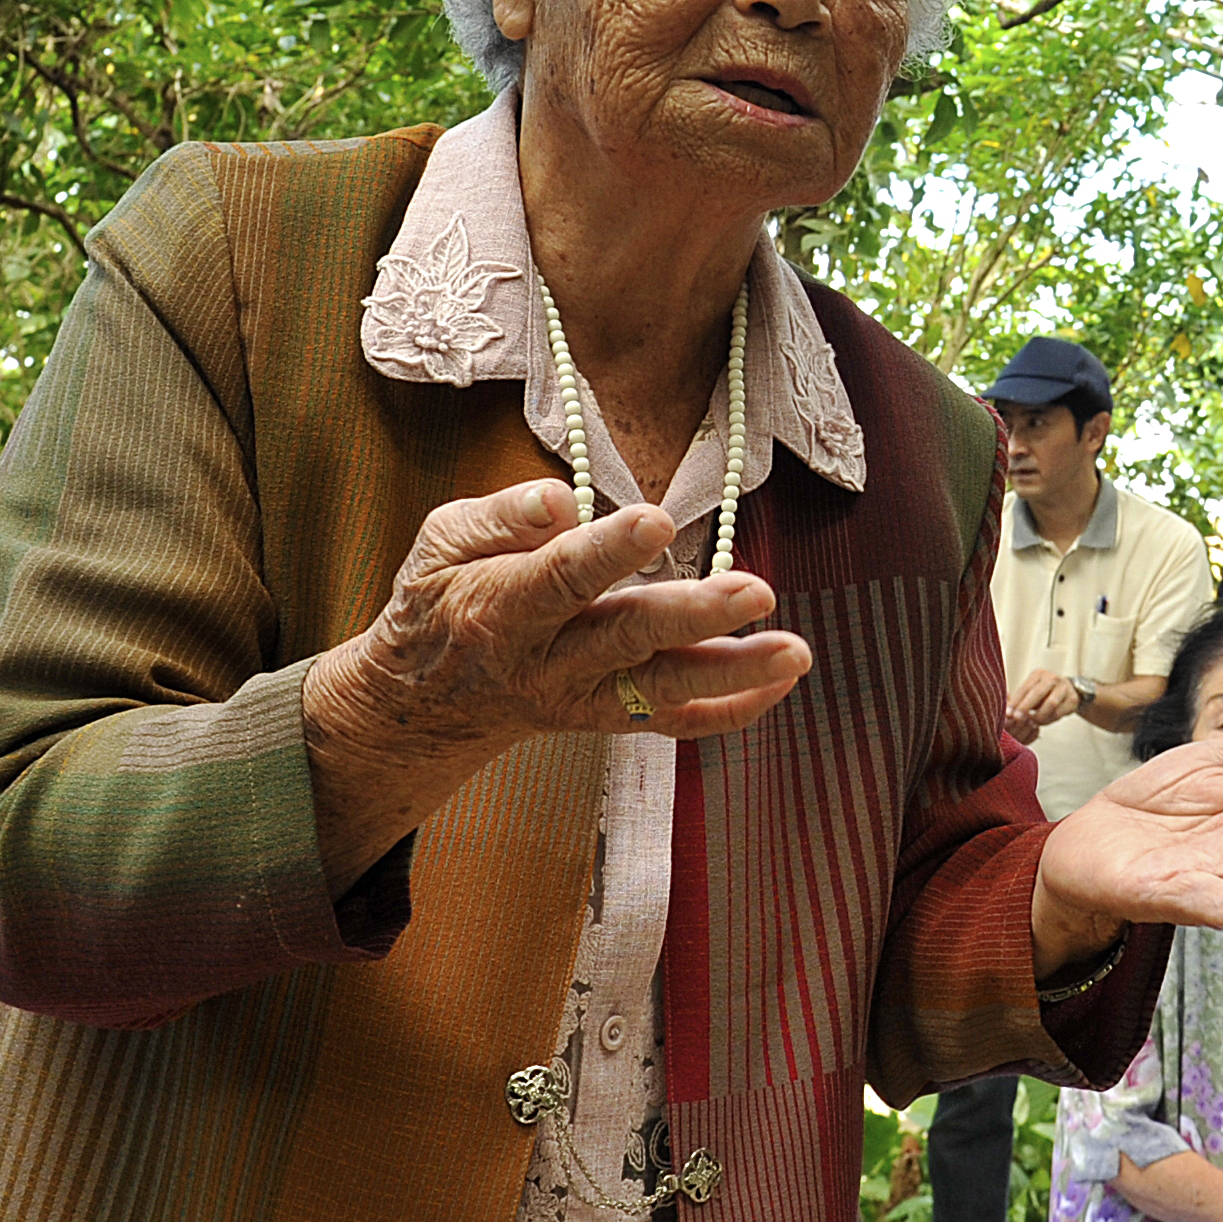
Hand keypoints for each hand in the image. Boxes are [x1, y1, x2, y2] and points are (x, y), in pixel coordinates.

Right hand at [320, 478, 809, 747]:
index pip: (560, 578)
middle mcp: (547, 663)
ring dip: (732, 672)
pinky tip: (782, 680)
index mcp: (500, 608)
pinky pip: (675, 724)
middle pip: (628, 640)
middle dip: (695, 616)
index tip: (656, 519)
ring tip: (795, 651)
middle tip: (757, 591)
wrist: (427, 701)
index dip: (607, 551)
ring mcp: (583, 699)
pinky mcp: (609, 719)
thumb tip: (560, 498)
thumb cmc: (443, 598)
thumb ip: (501, 518)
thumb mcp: (443, 543)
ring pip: (663, 691)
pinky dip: (732, 710)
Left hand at [1005, 667, 1082, 743]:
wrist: (1069, 690)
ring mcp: (1065, 688)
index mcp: (1039, 674)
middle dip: (1026, 707)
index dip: (1016, 701)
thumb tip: (1007, 713)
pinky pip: (1059, 712)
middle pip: (1038, 693)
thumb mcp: (1031, 691)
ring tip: (1031, 722)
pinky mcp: (1072, 699)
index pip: (1026, 688)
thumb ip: (1020, 700)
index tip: (1007, 713)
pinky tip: (1042, 722)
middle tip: (1017, 719)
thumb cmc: (1044, 693)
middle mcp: (1053, 678)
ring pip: (1051, 704)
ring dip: (1039, 716)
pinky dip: (1049, 719)